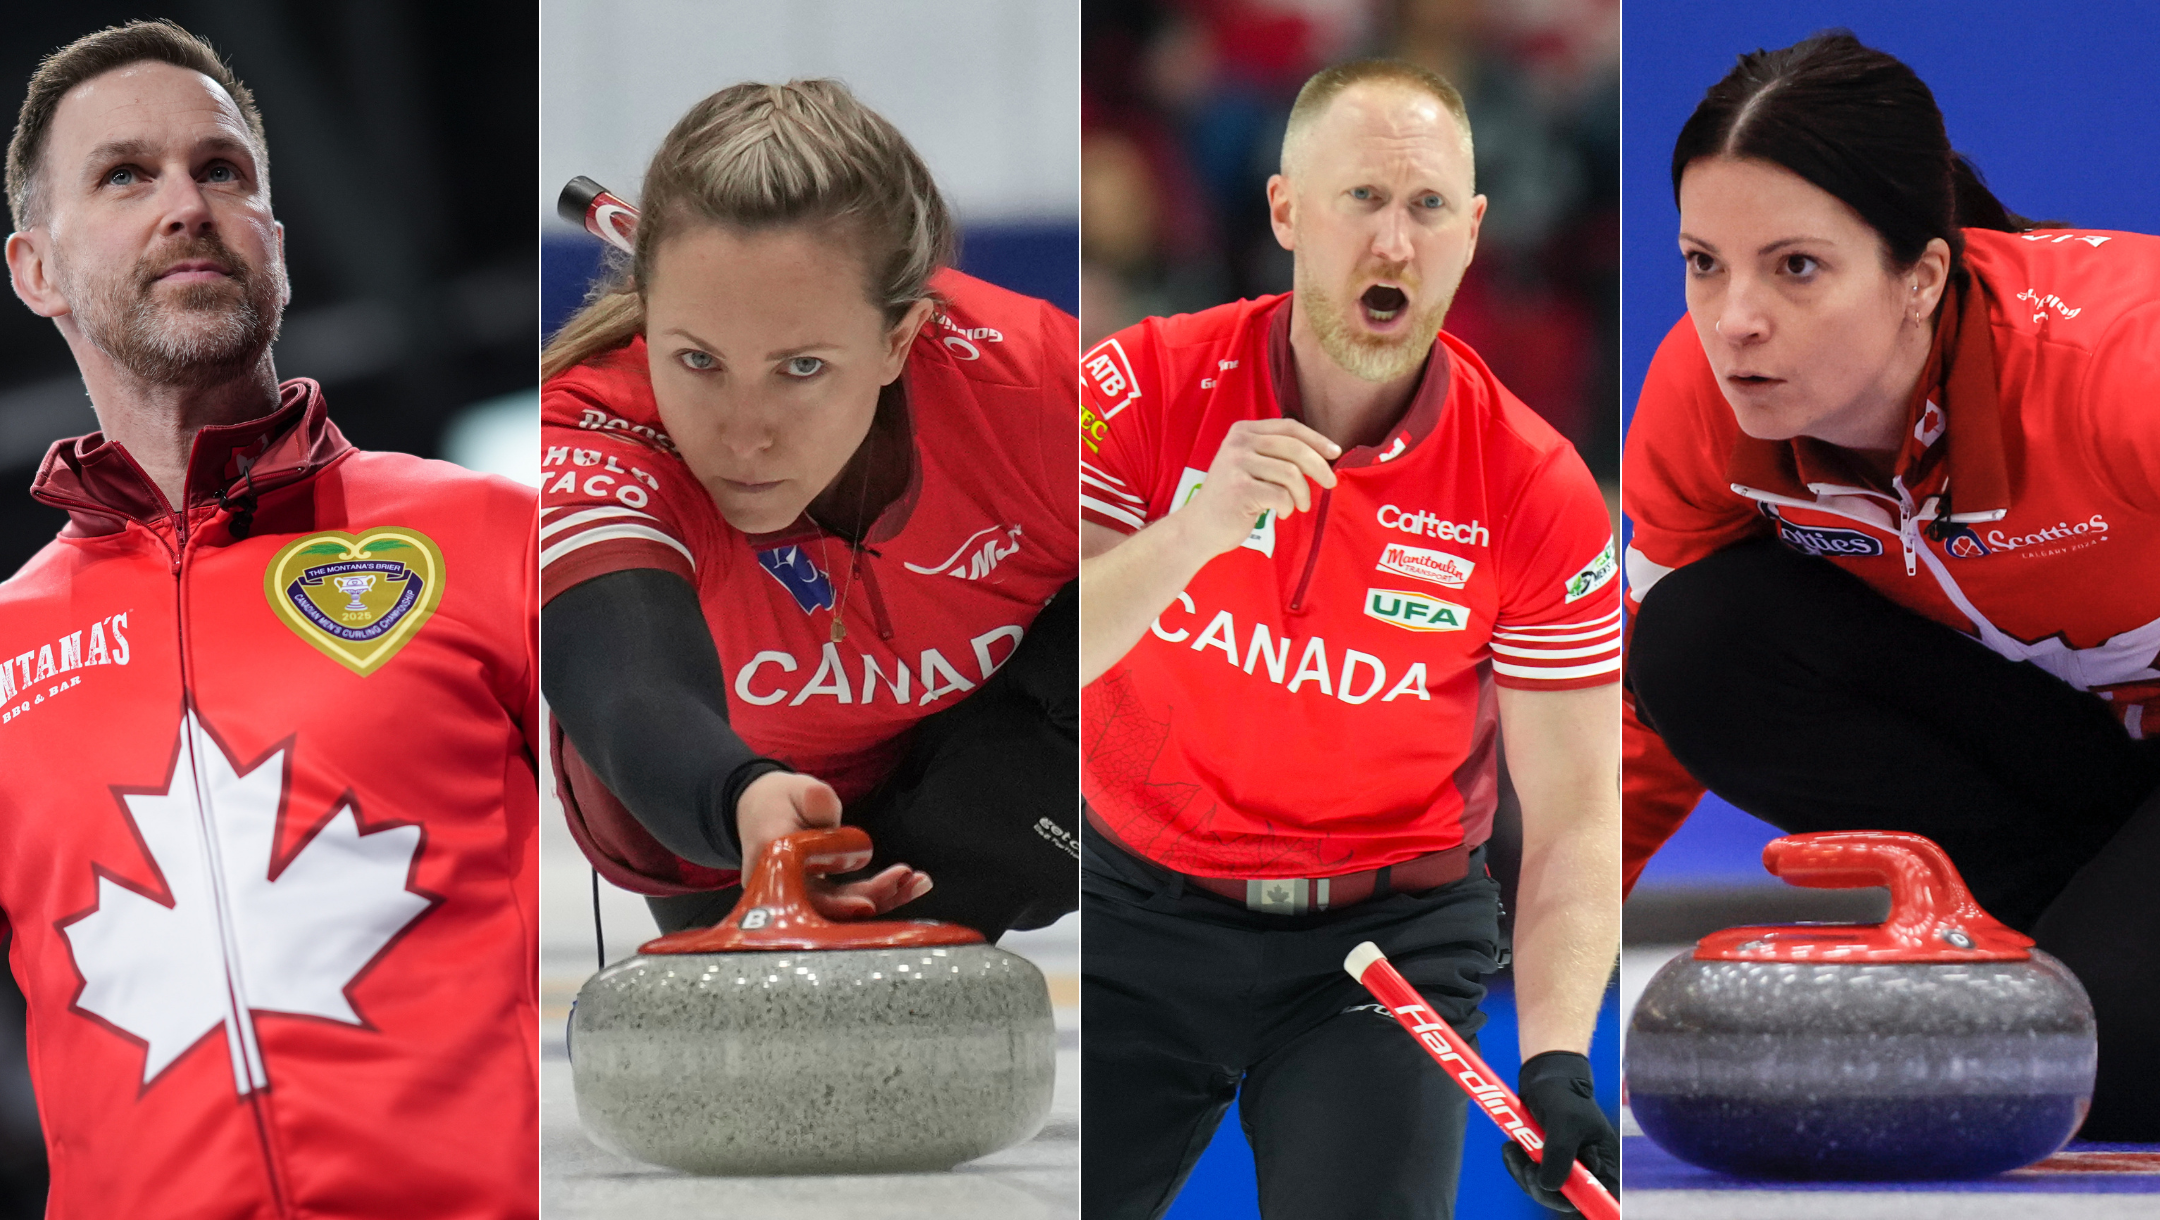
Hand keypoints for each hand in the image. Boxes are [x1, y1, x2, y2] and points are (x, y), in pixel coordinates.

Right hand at [734, 772, 930, 918]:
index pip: (804, 890)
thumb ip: (812, 797)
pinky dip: (882, 893)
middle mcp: (784, 889)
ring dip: (885, 897)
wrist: (761, 810)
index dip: (836, 903)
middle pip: (829, 906)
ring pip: (845, 908)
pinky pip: (851, 901)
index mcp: (773, 863)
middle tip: (905, 878)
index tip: (867, 903)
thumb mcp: (796, 789)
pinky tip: (913, 881)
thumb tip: (824, 801)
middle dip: (872, 896)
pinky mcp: (821, 896)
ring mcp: (803, 897)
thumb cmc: (780, 799)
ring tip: (919, 881)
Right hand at [1178, 419, 1339, 557]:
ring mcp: (1237, 464)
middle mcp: (1238, 443)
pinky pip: (1281, 495)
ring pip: (1291, 473)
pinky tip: (1281, 513)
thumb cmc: (1234, 498)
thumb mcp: (1251, 465)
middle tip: (1330, 485)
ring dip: (1302, 494)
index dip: (1316, 439)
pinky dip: (1288, 507)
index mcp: (1243, 431)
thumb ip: (1277, 453)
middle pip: (1295, 448)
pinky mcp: (1240, 488)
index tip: (1335, 453)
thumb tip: (1323, 453)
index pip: (1290, 427)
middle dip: (1319, 468)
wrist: (1201, 527)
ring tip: (1298, 506)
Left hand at [1501, 1051, 1617, 1212]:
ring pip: (1544, 1190)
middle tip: (1526, 1168)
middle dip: (1542, 1190)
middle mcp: (1586, 1168)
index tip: (1564, 1200)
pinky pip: (1530, 1177)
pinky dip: (1517, 1166)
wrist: (1542, 1076)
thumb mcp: (1564, 1121)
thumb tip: (1550, 1187)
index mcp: (1603, 1161)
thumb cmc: (1562, 1093)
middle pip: (1568, 1202)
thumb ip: (1560, 1154)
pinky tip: (1509, 1148)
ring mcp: (1564, 1165)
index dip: (1589, 1207)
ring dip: (1523, 1175)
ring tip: (1512, 1149)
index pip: (1603, 1199)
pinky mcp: (1545, 1160)